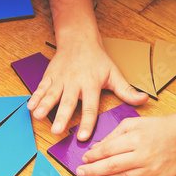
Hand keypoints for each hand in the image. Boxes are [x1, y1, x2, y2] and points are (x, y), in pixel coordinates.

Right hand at [29, 33, 148, 140]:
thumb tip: (144, 100)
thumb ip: (127, 90)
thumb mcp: (114, 73)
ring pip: (51, 94)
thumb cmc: (97, 59)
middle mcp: (75, 83)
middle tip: (56, 131)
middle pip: (68, 102)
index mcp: (91, 84)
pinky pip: (41, 87)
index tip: (82, 137)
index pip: (90, 107)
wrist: (79, 39)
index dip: (87, 122)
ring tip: (37, 116)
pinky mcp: (50, 76)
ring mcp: (60, 79)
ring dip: (44, 106)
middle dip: (61, 117)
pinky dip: (35, 97)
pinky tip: (30, 107)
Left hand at [76, 114, 175, 175]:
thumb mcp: (132, 123)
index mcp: (135, 138)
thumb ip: (113, 136)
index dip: (94, 156)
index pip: (108, 150)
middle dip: (93, 171)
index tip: (84, 160)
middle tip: (80, 174)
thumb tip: (96, 148)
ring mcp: (152, 169)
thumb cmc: (156, 128)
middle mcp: (144, 155)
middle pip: (113, 166)